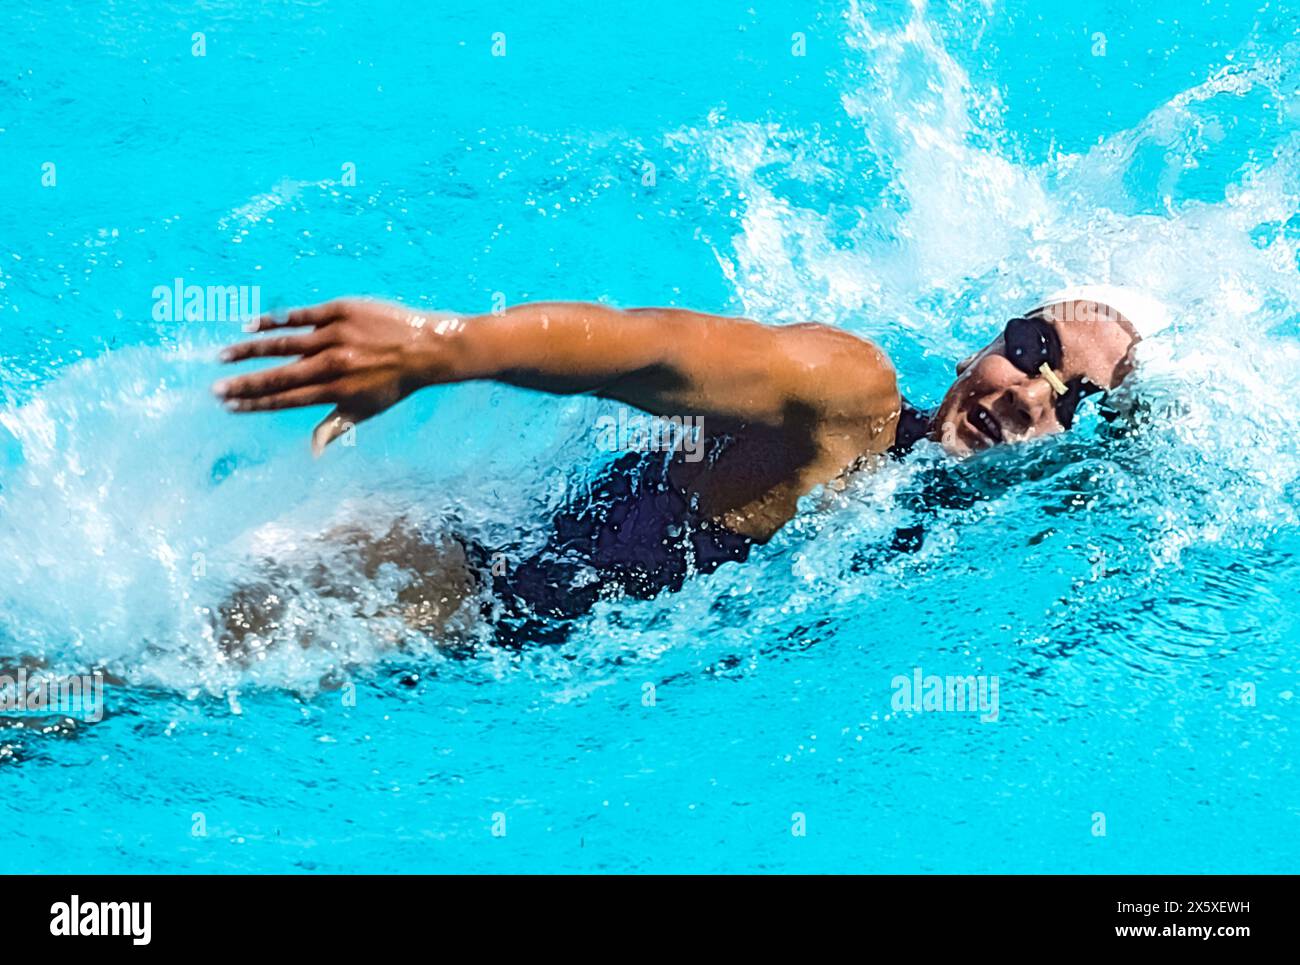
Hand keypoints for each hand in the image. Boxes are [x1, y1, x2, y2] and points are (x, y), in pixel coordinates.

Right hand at [213, 298, 455, 454]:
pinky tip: (249, 326)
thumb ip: (334, 428)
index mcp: (336, 391)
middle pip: (278, 376)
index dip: (256, 404)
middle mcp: (332, 365)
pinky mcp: (340, 311)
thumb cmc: (395, 383)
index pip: (286, 400)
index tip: (229, 406)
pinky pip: (299, 315)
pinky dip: (273, 321)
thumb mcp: (367, 410)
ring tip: (223, 357)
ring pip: (282, 344)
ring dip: (249, 352)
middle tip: (214, 389)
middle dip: (244, 385)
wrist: (427, 347)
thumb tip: (311, 453)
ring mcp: (335, 336)